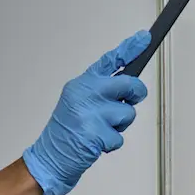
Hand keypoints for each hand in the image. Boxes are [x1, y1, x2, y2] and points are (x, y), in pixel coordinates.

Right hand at [21, 31, 150, 194]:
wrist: (50, 157)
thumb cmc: (67, 130)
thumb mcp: (78, 102)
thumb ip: (100, 91)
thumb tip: (129, 84)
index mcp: (82, 84)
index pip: (109, 60)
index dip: (129, 48)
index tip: (144, 38)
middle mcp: (85, 93)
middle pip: (128, 84)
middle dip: (135, 94)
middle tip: (130, 100)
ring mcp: (90, 112)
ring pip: (128, 113)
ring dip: (120, 126)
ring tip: (101, 129)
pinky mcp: (95, 133)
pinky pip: (120, 137)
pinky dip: (112, 143)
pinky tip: (97, 143)